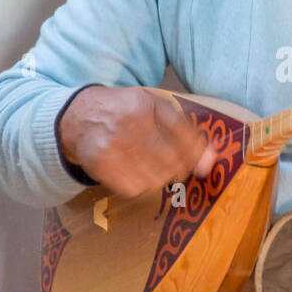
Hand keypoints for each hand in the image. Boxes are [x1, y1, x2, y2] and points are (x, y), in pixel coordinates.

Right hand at [59, 86, 216, 197]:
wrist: (80, 117)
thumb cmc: (124, 111)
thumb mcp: (153, 106)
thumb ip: (184, 129)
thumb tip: (211, 161)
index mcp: (144, 104)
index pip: (181, 131)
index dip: (195, 151)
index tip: (201, 161)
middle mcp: (128, 124)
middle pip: (171, 159)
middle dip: (180, 167)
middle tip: (177, 167)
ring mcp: (112, 146)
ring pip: (155, 178)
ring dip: (161, 177)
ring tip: (153, 167)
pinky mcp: (101, 166)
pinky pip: (135, 188)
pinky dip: (142, 185)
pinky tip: (137, 173)